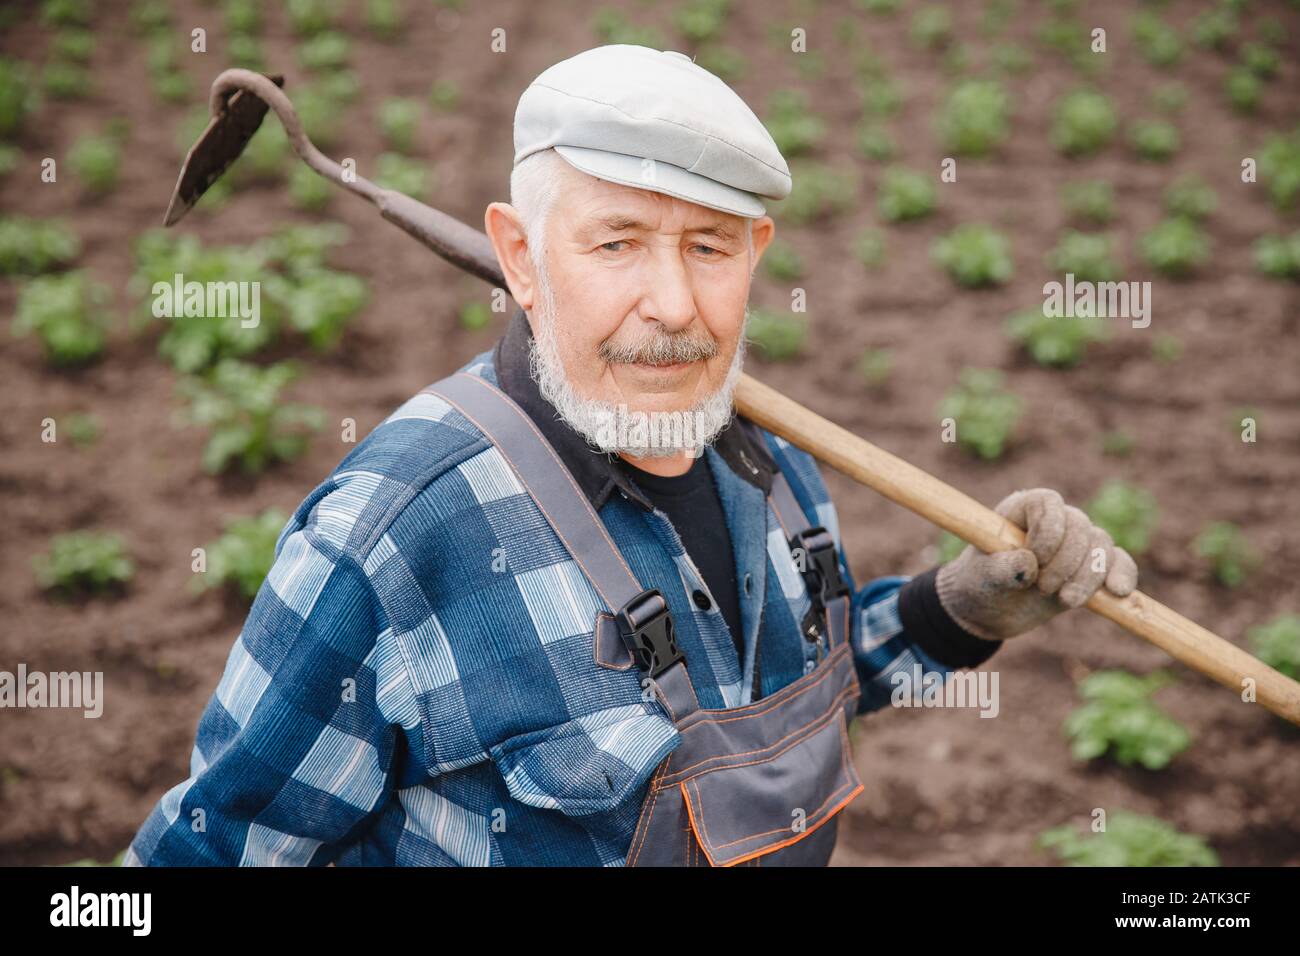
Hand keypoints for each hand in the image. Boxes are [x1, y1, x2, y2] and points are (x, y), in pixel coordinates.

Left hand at [935, 488, 1138, 640]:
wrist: (990, 611)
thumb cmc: (980, 584)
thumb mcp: (982, 578)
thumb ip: (1000, 569)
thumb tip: (1027, 564)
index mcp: (1022, 510)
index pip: (1048, 503)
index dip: (1049, 532)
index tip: (1035, 560)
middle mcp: (1054, 521)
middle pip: (1080, 526)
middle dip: (1067, 562)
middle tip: (1043, 589)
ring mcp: (1075, 544)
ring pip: (1102, 545)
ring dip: (1089, 576)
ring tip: (1065, 601)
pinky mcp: (1091, 568)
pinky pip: (1119, 562)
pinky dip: (1122, 575)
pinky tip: (1117, 592)